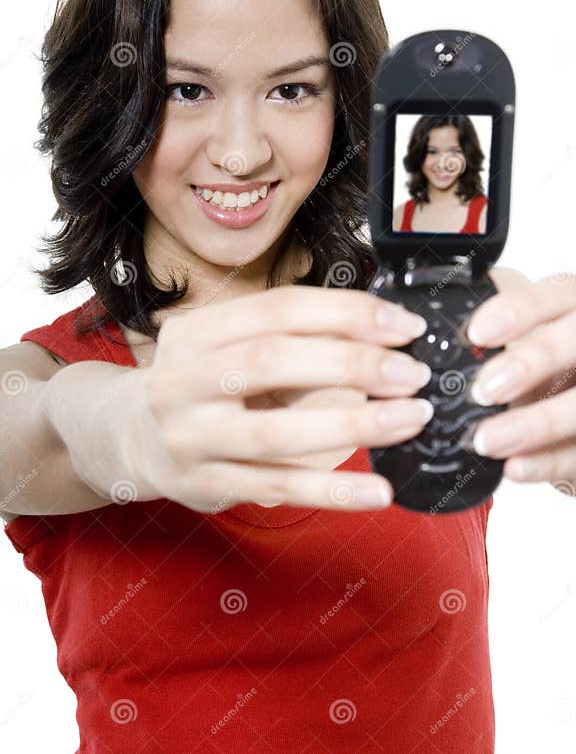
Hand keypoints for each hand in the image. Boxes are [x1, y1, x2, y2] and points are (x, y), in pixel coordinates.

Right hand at [129, 286, 433, 512]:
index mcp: (195, 332)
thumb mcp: (227, 346)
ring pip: (276, 433)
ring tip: (411, 419)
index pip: (278, 309)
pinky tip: (380, 491)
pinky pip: (277, 489)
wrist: (132, 437)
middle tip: (413, 374)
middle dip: (353, 363)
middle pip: (272, 361)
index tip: (404, 325)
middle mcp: (181, 381)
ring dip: (355, 424)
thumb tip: (385, 335)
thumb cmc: (203, 383)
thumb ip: (290, 338)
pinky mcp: (205, 485)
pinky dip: (334, 492)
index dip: (347, 313)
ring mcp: (189, 438)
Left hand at [464, 268, 575, 495]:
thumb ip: (496, 331)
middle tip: (483, 389)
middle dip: (531, 363)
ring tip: (487, 440)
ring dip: (535, 424)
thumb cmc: (539, 371)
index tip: (477, 333)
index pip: (556, 295)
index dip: (519, 310)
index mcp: (572, 311)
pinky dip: (548, 462)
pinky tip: (515, 467)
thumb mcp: (522, 339)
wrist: (564, 423)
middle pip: (575, 342)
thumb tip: (430, 331)